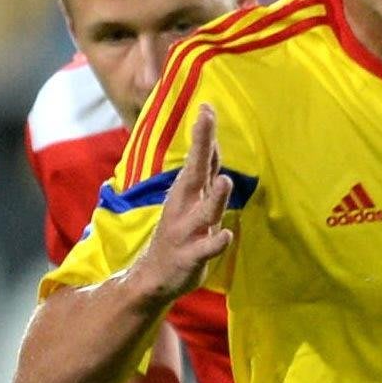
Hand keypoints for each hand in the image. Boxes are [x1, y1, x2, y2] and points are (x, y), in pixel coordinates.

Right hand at [129, 107, 235, 305]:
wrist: (155, 275)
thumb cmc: (180, 233)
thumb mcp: (191, 200)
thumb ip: (205, 175)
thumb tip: (213, 144)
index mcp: (187, 192)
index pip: (200, 158)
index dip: (204, 134)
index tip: (207, 107)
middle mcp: (185, 206)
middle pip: (197, 173)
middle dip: (202, 146)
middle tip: (206, 120)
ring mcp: (187, 231)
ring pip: (204, 212)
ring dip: (215, 198)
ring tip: (225, 181)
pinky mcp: (190, 256)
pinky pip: (205, 249)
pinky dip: (215, 242)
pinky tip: (226, 235)